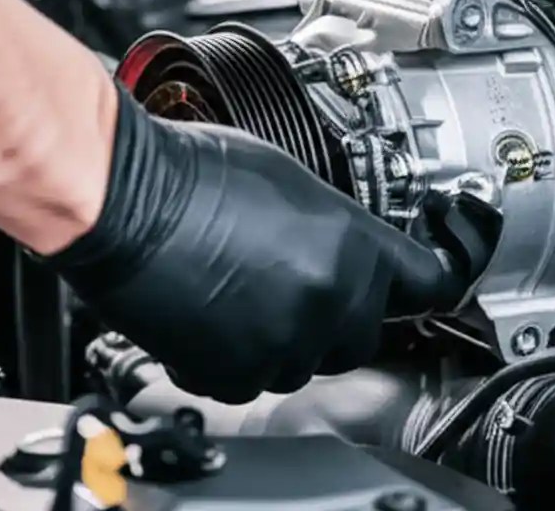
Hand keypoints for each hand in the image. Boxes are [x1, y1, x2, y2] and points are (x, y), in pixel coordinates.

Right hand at [42, 85, 457, 403]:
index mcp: (351, 242)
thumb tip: (343, 244)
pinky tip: (210, 318)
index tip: (427, 284)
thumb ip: (332, 222)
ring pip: (306, 363)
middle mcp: (329, 297)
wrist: (124, 201)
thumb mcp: (288, 175)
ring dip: (284, 339)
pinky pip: (252, 382)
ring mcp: (283, 341)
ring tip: (240, 294)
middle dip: (337, 316)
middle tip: (296, 287)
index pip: (431, 282)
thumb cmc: (190, 171)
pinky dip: (235, 361)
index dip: (429, 283)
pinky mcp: (234, 373)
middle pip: (363, 334)